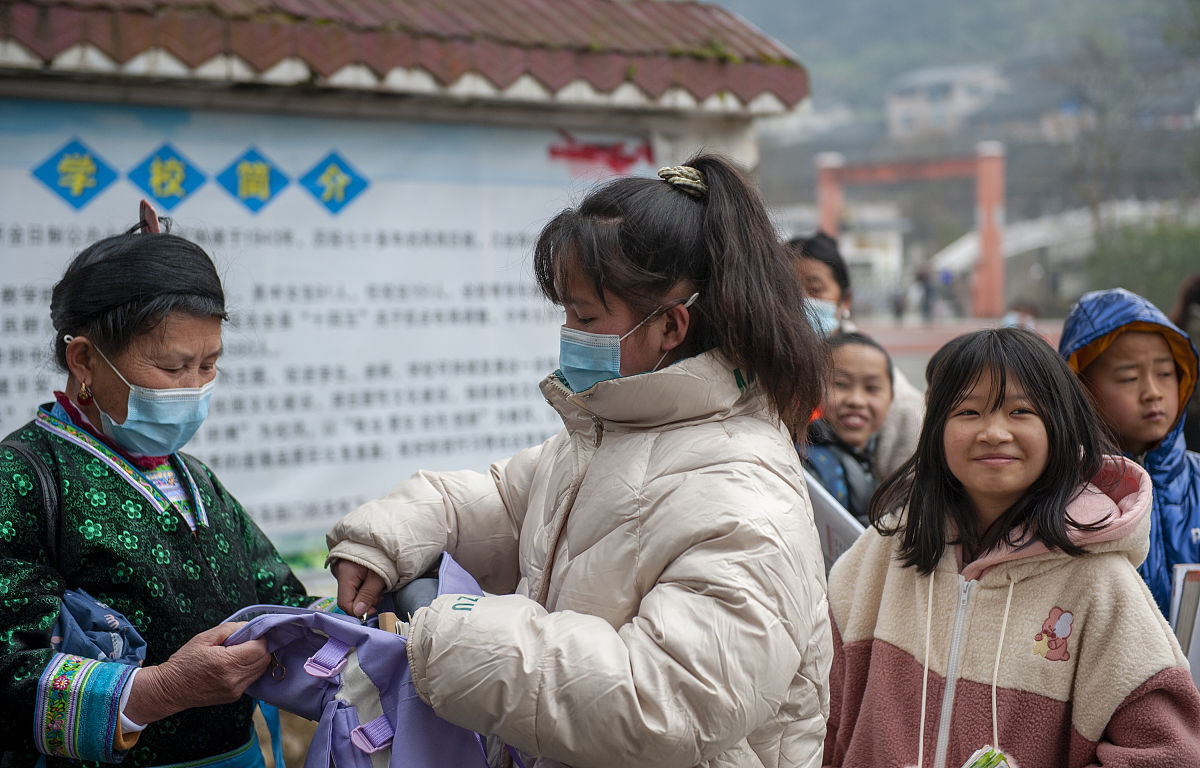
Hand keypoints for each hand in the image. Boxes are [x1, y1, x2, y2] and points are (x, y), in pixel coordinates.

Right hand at [123, 622, 268, 724]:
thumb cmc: (184, 661)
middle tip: (246, 642)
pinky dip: (249, 670)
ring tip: (239, 654)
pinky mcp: (234, 697)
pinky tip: (235, 665)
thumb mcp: (204, 638)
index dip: (259, 638)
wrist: (170, 689)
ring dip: (256, 659)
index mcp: (226, 662)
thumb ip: (229, 629)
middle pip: (264, 660)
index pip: (260, 648)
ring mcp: (235, 690)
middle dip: (260, 648)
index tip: (250, 634)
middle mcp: (234, 679)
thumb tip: (249, 627)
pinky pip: (251, 679)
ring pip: (260, 670)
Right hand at [332, 558, 385, 618]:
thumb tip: (358, 612)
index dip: (358, 611)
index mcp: (345, 573)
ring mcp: (342, 569)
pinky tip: (374, 579)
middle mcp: (339, 571)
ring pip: (352, 590)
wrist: (386, 534)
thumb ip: (368, 595)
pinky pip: (354, 583)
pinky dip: (364, 585)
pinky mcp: (347, 567)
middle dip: (365, 600)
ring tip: (379, 584)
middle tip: (380, 594)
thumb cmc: (384, 555)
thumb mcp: (380, 577)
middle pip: (349, 597)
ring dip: (366, 592)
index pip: (344, 602)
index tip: (373, 609)